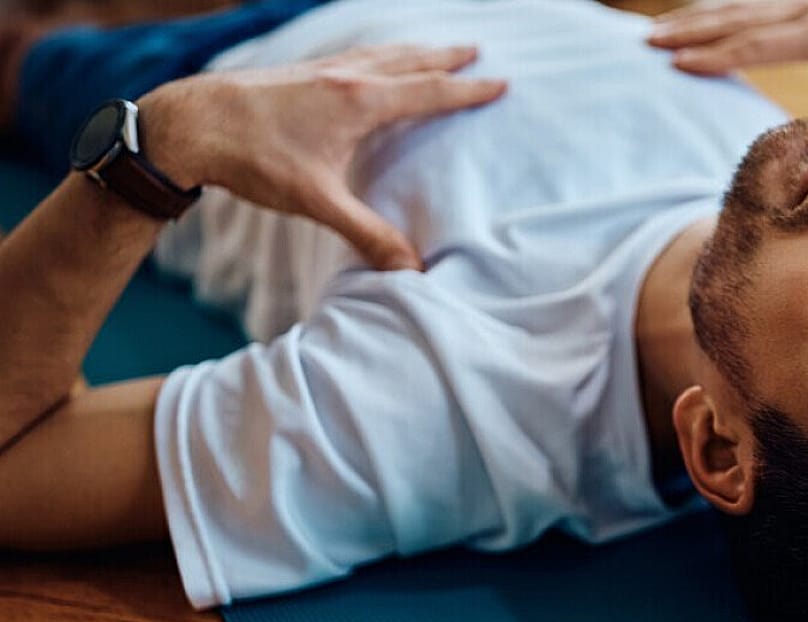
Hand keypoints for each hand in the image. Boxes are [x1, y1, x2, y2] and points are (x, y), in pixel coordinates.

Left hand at [141, 45, 505, 269]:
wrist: (191, 124)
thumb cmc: (254, 159)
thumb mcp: (317, 201)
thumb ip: (367, 233)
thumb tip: (410, 271)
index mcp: (360, 102)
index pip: (429, 92)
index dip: (468, 89)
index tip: (500, 83)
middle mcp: (345, 76)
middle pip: (410, 61)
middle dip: (446, 57)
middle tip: (476, 50)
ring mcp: (320, 69)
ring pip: (380, 52)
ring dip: (413, 50)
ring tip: (431, 49)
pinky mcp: (297, 73)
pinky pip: (351, 54)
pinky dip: (375, 53)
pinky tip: (366, 61)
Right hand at [648, 0, 807, 152]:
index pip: (762, 43)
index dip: (719, 54)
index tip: (679, 64)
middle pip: (741, 17)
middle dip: (692, 30)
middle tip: (649, 43)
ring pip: (739, 5)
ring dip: (694, 18)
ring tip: (652, 32)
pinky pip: (747, 4)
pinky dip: (712, 14)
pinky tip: (683, 22)